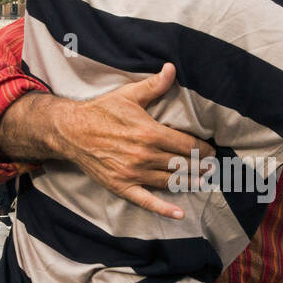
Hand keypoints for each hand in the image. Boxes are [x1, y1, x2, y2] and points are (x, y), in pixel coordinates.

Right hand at [61, 64, 212, 218]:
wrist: (71, 131)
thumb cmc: (101, 111)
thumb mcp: (128, 95)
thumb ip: (154, 85)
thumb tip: (172, 68)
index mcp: (150, 133)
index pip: (186, 144)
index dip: (202, 149)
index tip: (210, 151)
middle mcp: (144, 156)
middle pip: (182, 164)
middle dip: (200, 166)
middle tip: (211, 167)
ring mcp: (133, 174)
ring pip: (170, 182)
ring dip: (190, 183)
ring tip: (203, 182)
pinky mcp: (122, 186)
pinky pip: (146, 201)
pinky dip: (164, 209)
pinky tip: (179, 214)